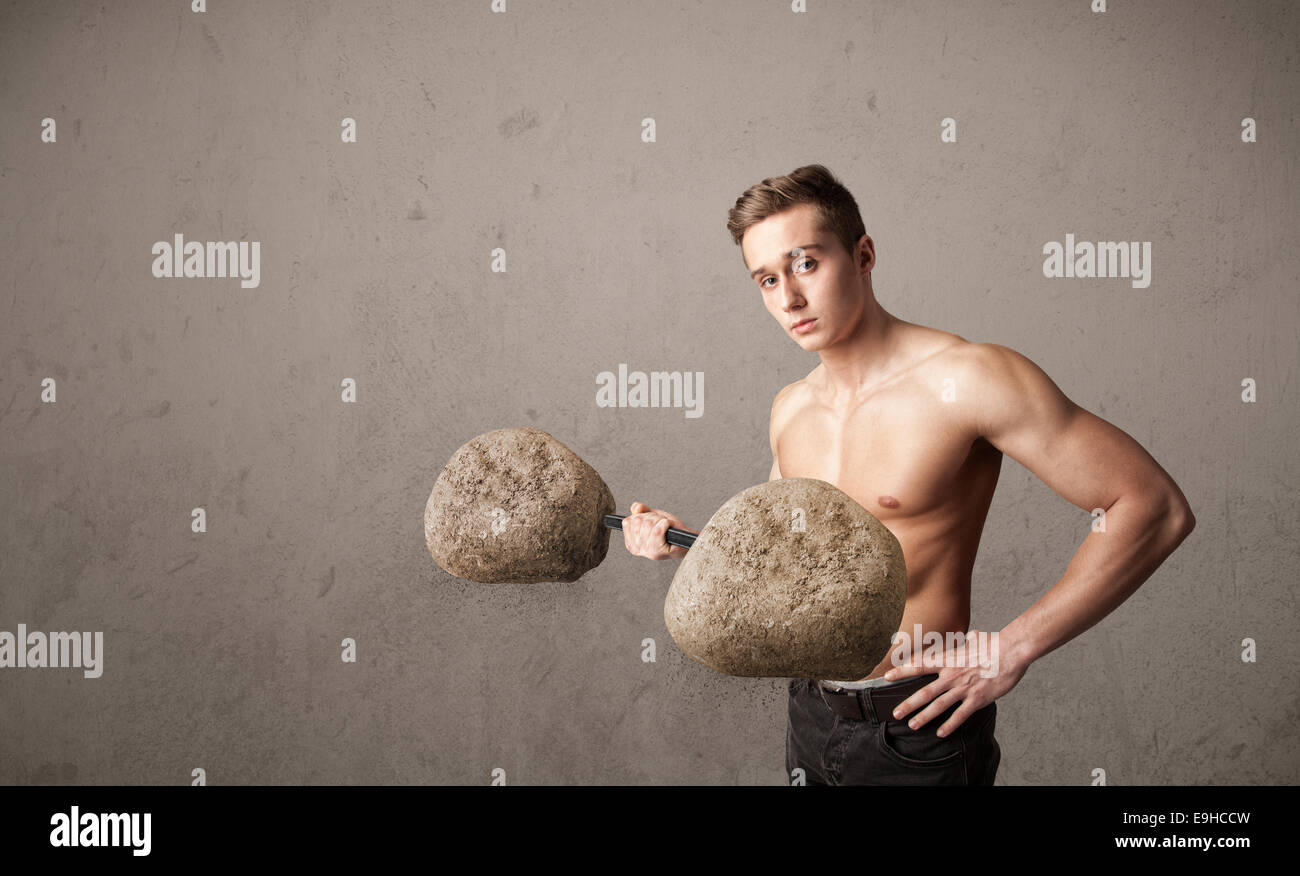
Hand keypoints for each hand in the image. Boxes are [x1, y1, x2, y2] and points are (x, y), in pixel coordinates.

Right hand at [620, 501, 691, 559]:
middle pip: (638, 522)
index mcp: (631, 542)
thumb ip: (642, 510)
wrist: (685, 539)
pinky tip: (668, 527)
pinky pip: (657, 530)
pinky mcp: (657, 552)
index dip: (641, 516)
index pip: (628, 521)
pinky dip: (665, 524)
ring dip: (659, 521)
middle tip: (660, 524)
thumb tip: (636, 508)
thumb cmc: (670, 529)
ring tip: (664, 527)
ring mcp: (646, 551)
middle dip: (652, 518)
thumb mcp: (654, 516)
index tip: (651, 521)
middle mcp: (637, 549)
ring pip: (648, 525)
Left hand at [882, 628, 1027, 736]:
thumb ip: (970, 641)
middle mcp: (952, 675)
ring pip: (939, 706)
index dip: (902, 672)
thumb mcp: (977, 639)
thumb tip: (973, 636)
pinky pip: (960, 715)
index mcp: (949, 659)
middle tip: (895, 713)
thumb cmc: (995, 644)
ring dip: (924, 717)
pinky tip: (941, 733)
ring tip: (912, 725)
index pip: (920, 665)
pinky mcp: (977, 699)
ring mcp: (964, 688)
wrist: (1011, 651)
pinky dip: (949, 725)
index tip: (887, 677)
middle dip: (908, 704)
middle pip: (925, 692)